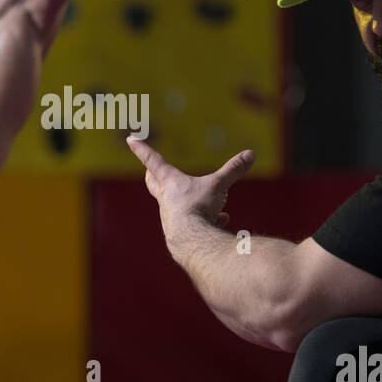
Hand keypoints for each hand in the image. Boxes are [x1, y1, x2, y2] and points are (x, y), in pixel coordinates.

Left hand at [126, 136, 254, 245]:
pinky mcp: (179, 233)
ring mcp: (170, 217)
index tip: (130, 139)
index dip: (142, 149)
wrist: (191, 242)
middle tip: (149, 170)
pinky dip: (206, 220)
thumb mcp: (218, 186)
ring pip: (176, 205)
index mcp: (170, 182)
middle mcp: (166, 199)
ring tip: (209, 202)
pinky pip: (192, 223)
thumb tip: (251, 154)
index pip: (153, 160)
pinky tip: (221, 220)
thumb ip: (234, 170)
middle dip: (152, 175)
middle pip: (154, 183)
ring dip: (188, 201)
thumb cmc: (199, 208)